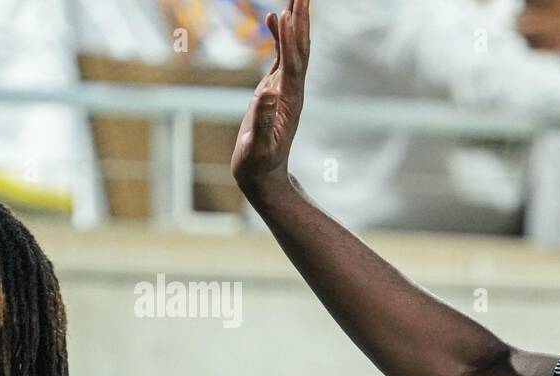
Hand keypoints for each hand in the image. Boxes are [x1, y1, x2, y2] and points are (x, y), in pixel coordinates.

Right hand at [231, 0, 310, 200]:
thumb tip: (267, 93)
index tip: (291, 11)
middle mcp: (292, 90)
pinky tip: (274, 18)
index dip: (293, 37)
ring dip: (295, 22)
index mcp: (288, 100)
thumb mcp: (257, 146)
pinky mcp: (275, 89)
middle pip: (300, 48)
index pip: (293, 62)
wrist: (263, 176)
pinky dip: (279, 36)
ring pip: (293, 49)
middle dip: (302, 20)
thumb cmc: (258, 164)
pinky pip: (280, 56)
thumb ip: (261, 121)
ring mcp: (285, 88)